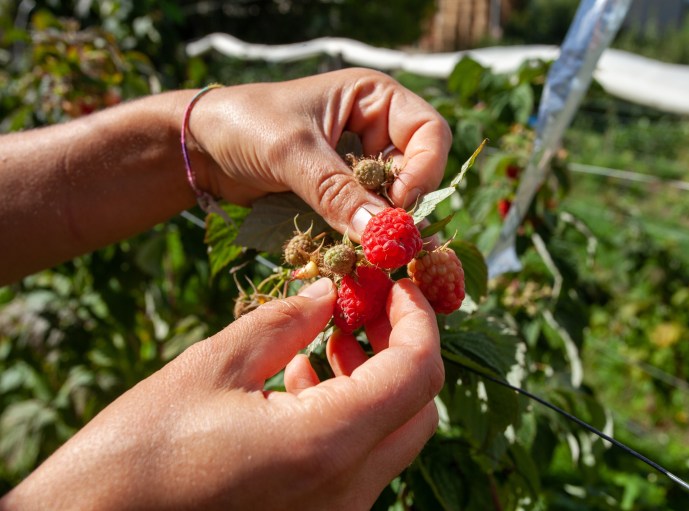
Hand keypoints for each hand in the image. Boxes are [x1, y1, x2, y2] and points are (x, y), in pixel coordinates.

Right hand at [0, 278, 443, 509]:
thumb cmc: (137, 452)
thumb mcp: (213, 368)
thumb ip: (285, 322)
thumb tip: (331, 291)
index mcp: (324, 443)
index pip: (417, 372)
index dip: (418, 318)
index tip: (395, 282)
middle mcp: (345, 490)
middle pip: (419, 409)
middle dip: (403, 347)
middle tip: (363, 306)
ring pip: (393, 436)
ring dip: (376, 379)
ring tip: (327, 339)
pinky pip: (360, 462)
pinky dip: (351, 414)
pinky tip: (303, 382)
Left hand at [189, 68, 451, 239]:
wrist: (199, 148)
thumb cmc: (244, 125)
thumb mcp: (292, 153)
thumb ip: (338, 192)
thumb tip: (384, 234)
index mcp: (373, 98)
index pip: (429, 132)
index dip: (424, 169)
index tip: (401, 203)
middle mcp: (375, 130)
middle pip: (417, 172)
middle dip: (402, 206)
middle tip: (383, 240)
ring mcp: (358, 165)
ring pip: (392, 202)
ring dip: (379, 227)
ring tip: (365, 251)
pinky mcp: (340, 194)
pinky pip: (364, 219)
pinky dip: (359, 236)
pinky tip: (348, 251)